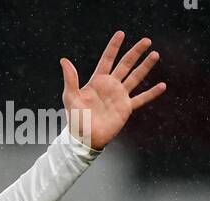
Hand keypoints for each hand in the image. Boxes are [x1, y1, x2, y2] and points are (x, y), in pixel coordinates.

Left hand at [60, 31, 165, 151]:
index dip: (113, 47)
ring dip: (145, 67)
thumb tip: (64, 60)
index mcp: (98, 81)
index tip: (121, 34)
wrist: (84, 140)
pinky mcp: (125, 109)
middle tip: (147, 41)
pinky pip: (141, 99)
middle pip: (125, 64)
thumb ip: (70, 79)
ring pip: (135, 78)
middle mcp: (111, 86)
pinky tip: (162, 86)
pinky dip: (151, 93)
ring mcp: (119, 96)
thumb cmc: (75, 120)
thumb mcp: (70, 98)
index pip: (107, 59)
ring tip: (155, 55)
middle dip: (135, 52)